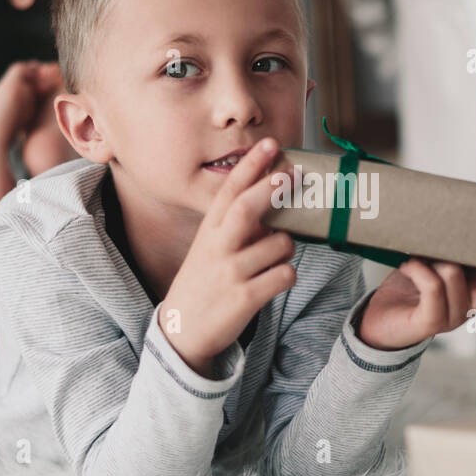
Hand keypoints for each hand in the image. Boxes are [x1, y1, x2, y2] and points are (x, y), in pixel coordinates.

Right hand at [158, 137, 297, 377]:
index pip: (229, 191)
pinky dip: (287, 275)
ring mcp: (230, 273)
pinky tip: (273, 281)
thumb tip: (272, 201)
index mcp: (209, 231)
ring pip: (280, 245)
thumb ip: (236, 226)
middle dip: (272, 188)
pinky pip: (285, 275)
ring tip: (271, 260)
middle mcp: (217, 248)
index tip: (270, 144)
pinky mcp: (244, 298)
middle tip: (293, 173)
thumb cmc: (204, 282)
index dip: (251, 165)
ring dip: (286, 248)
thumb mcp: (210, 248)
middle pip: (247, 209)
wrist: (183, 331)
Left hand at [357, 209, 475, 349]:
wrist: (376, 321)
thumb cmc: (406, 285)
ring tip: (416, 253)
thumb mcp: (433, 257)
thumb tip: (453, 203)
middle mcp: (471, 303)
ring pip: (456, 275)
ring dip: (436, 257)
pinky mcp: (430, 323)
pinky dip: (418, 269)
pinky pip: (433, 287)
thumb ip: (448, 242)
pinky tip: (407, 264)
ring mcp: (453, 316)